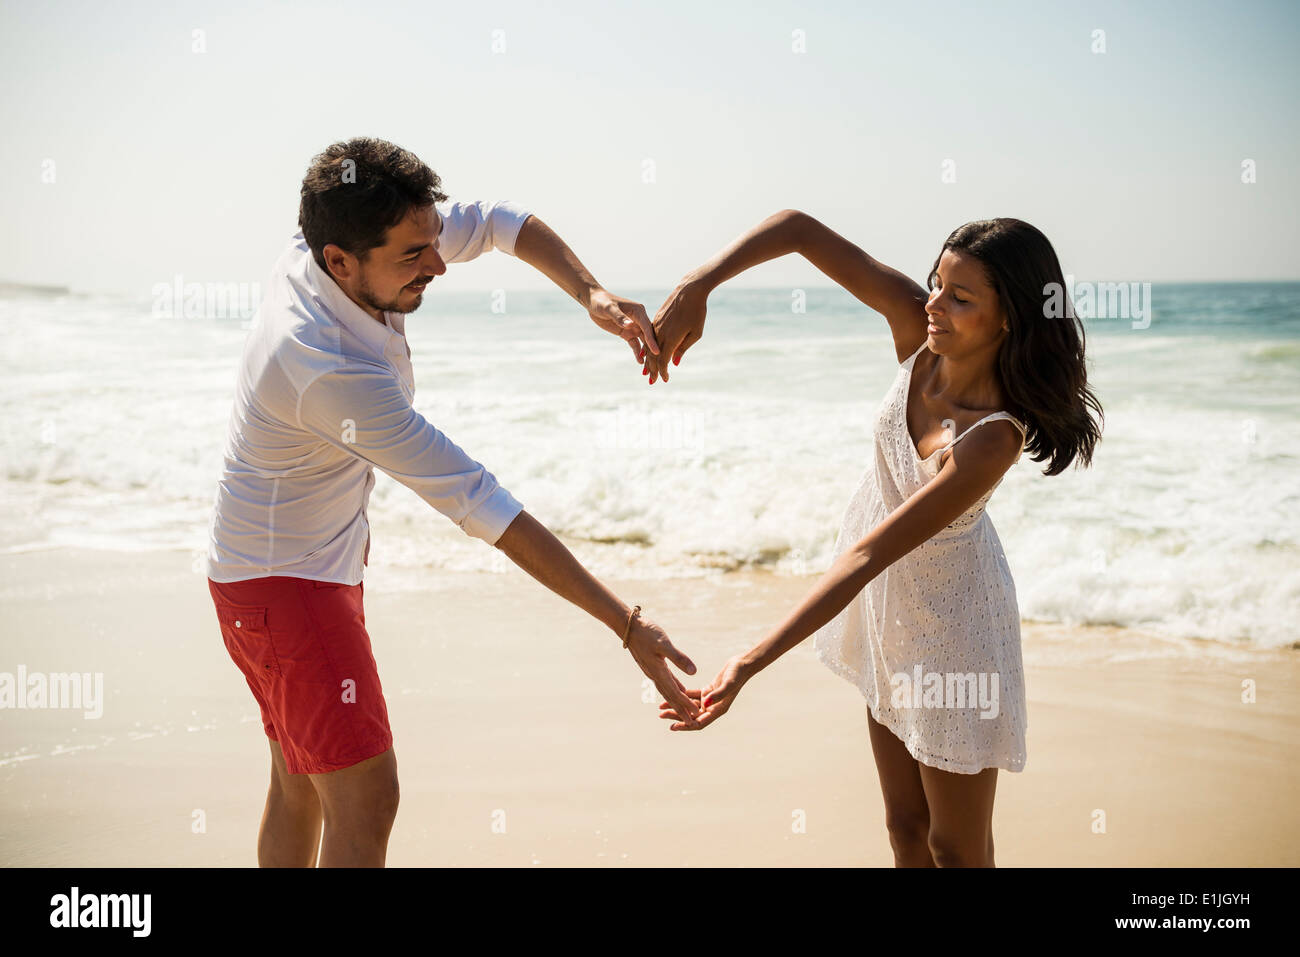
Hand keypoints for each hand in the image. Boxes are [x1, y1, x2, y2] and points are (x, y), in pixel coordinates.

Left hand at [588, 288, 658, 361]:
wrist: (594, 302)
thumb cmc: (602, 302)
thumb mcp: (609, 308)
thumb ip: (619, 317)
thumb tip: (630, 325)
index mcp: (638, 311)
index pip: (647, 327)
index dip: (651, 340)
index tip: (656, 351)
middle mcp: (639, 319)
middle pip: (649, 336)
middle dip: (652, 349)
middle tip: (657, 363)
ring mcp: (634, 327)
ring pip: (643, 342)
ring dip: (646, 353)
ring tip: (649, 366)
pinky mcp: (627, 333)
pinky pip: (635, 344)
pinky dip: (637, 352)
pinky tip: (640, 361)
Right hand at [624, 612, 701, 728]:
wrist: (628, 626)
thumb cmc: (646, 632)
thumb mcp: (664, 644)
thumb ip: (678, 659)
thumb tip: (694, 673)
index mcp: (658, 672)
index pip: (675, 693)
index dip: (685, 705)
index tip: (695, 716)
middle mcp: (655, 675)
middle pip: (671, 696)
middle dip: (682, 709)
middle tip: (693, 722)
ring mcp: (653, 670)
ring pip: (668, 690)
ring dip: (678, 701)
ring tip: (687, 710)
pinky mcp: (653, 664)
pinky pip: (666, 680)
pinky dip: (674, 687)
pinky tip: (680, 689)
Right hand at [639, 278, 707, 383]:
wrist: (690, 291)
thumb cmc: (697, 312)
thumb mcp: (695, 334)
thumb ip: (683, 348)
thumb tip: (674, 362)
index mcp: (671, 339)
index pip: (663, 361)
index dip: (663, 372)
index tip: (665, 380)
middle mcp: (661, 333)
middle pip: (653, 356)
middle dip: (652, 370)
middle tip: (652, 381)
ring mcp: (657, 326)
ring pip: (649, 347)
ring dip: (648, 360)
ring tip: (646, 371)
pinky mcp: (656, 319)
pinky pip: (649, 337)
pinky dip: (647, 347)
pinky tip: (645, 353)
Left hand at [657, 654, 750, 729]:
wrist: (743, 664)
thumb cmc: (737, 674)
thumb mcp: (728, 684)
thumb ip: (717, 694)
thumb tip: (705, 704)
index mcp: (718, 710)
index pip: (699, 723)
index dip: (685, 726)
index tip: (672, 727)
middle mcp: (713, 707)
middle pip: (691, 716)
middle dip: (676, 716)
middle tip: (661, 715)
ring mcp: (710, 699)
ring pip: (690, 706)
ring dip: (676, 706)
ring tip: (661, 707)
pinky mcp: (708, 690)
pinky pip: (692, 695)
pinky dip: (682, 695)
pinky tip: (671, 693)